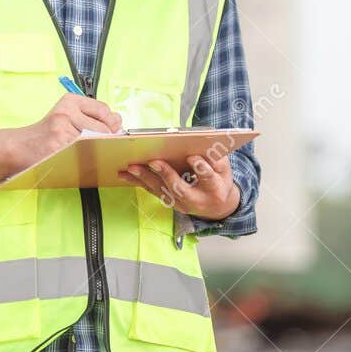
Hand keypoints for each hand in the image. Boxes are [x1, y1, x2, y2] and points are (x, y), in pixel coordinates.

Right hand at [13, 92, 123, 170]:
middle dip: (105, 140)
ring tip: (82, 152)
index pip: (104, 111)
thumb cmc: (47, 135)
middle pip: (103, 128)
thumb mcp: (67, 117)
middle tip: (94, 147)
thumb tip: (118, 123)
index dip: (110, 125)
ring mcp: (61, 129)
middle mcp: (66, 111)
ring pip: (95, 142)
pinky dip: (85, 159)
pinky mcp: (58, 146)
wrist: (20, 147)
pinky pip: (84, 154)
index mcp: (70, 101)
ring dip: (94, 151)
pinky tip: (76, 159)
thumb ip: (92, 117)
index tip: (107, 133)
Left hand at [122, 146, 240, 220]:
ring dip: (144, 178)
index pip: (208, 178)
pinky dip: (138, 182)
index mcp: (214, 189)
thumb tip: (203, 144)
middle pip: (179, 188)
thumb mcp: (225, 170)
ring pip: (161, 190)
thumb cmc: (220, 182)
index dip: (200, 168)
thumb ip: (216, 159)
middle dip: (166, 174)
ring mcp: (180, 204)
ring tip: (131, 167)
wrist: (217, 208)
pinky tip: (125, 175)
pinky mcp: (169, 202)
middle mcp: (195, 200)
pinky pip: (152, 191)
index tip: (192, 157)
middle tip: (154, 161)